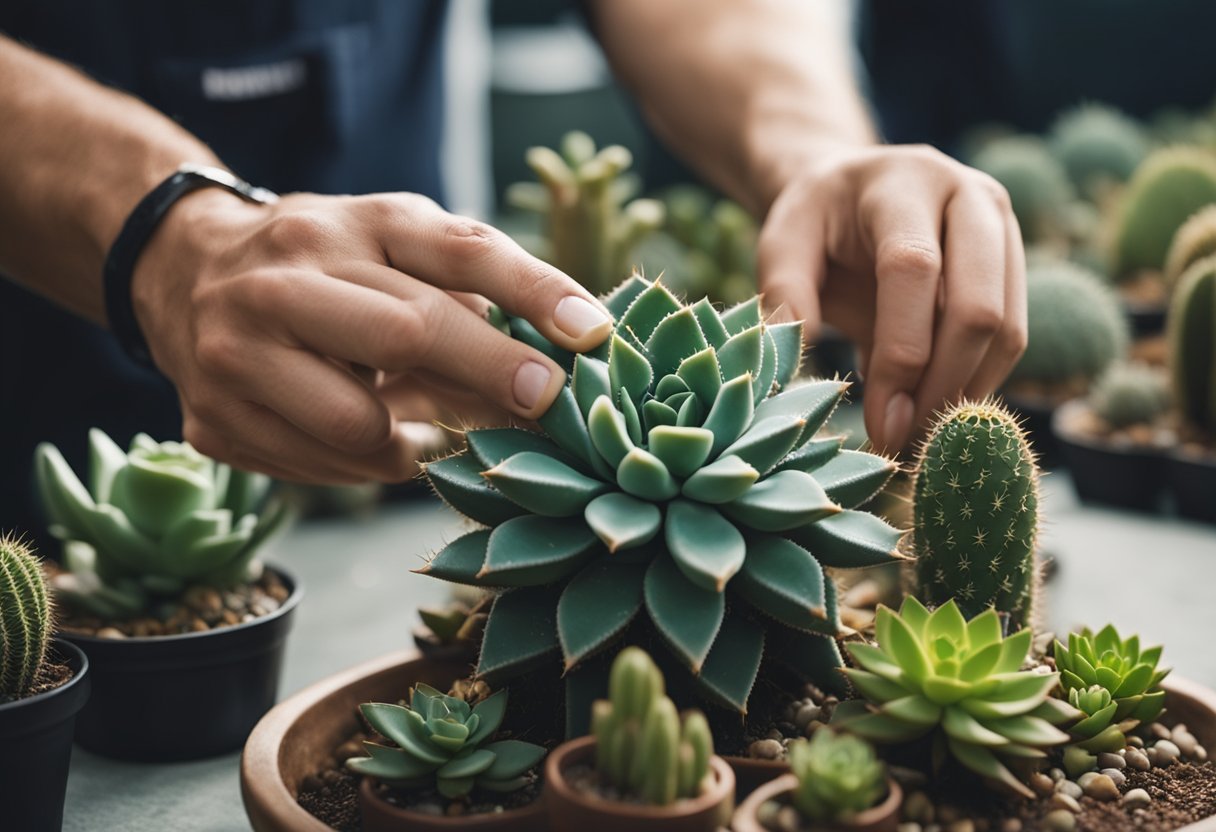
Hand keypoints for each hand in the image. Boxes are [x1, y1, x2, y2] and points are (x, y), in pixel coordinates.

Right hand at [130, 190, 612, 483]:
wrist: (180, 269)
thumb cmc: (327, 264)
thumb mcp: (396, 250)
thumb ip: (475, 297)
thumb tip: (562, 372)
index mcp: (352, 225)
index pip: (458, 250)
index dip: (534, 291)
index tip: (594, 332)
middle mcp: (287, 278)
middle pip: (410, 332)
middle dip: (492, 374)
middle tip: (547, 404)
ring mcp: (238, 350)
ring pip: (363, 426)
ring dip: (414, 442)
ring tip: (414, 423)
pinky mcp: (214, 418)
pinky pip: (322, 468)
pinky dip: (362, 466)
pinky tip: (357, 436)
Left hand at [757, 144, 1026, 452]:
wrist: (856, 191)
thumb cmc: (816, 222)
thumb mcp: (782, 241)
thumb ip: (784, 290)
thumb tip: (799, 353)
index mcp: (904, 182)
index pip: (913, 270)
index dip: (900, 353)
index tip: (880, 421)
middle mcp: (971, 196)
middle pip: (977, 306)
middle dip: (941, 386)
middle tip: (901, 442)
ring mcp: (1005, 230)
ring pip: (1006, 330)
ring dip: (963, 395)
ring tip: (915, 437)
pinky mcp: (1016, 268)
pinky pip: (1011, 340)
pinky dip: (976, 385)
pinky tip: (934, 413)